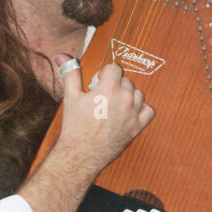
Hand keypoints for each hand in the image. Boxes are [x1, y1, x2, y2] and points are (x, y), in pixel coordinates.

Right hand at [54, 58, 154, 175]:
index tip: (99, 82)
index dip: (105, 74)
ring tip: (115, 104)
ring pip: (138, 93)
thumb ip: (70, 73)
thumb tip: (63, 57)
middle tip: (103, 97)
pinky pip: (148, 110)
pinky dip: (141, 109)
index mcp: (109, 88)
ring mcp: (133, 113)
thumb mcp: (71, 97)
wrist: (82, 154)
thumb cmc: (76, 128)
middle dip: (115, 85)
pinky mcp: (137, 127)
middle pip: (126, 81)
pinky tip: (129, 112)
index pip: (114, 68)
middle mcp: (125, 98)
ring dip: (128, 96)